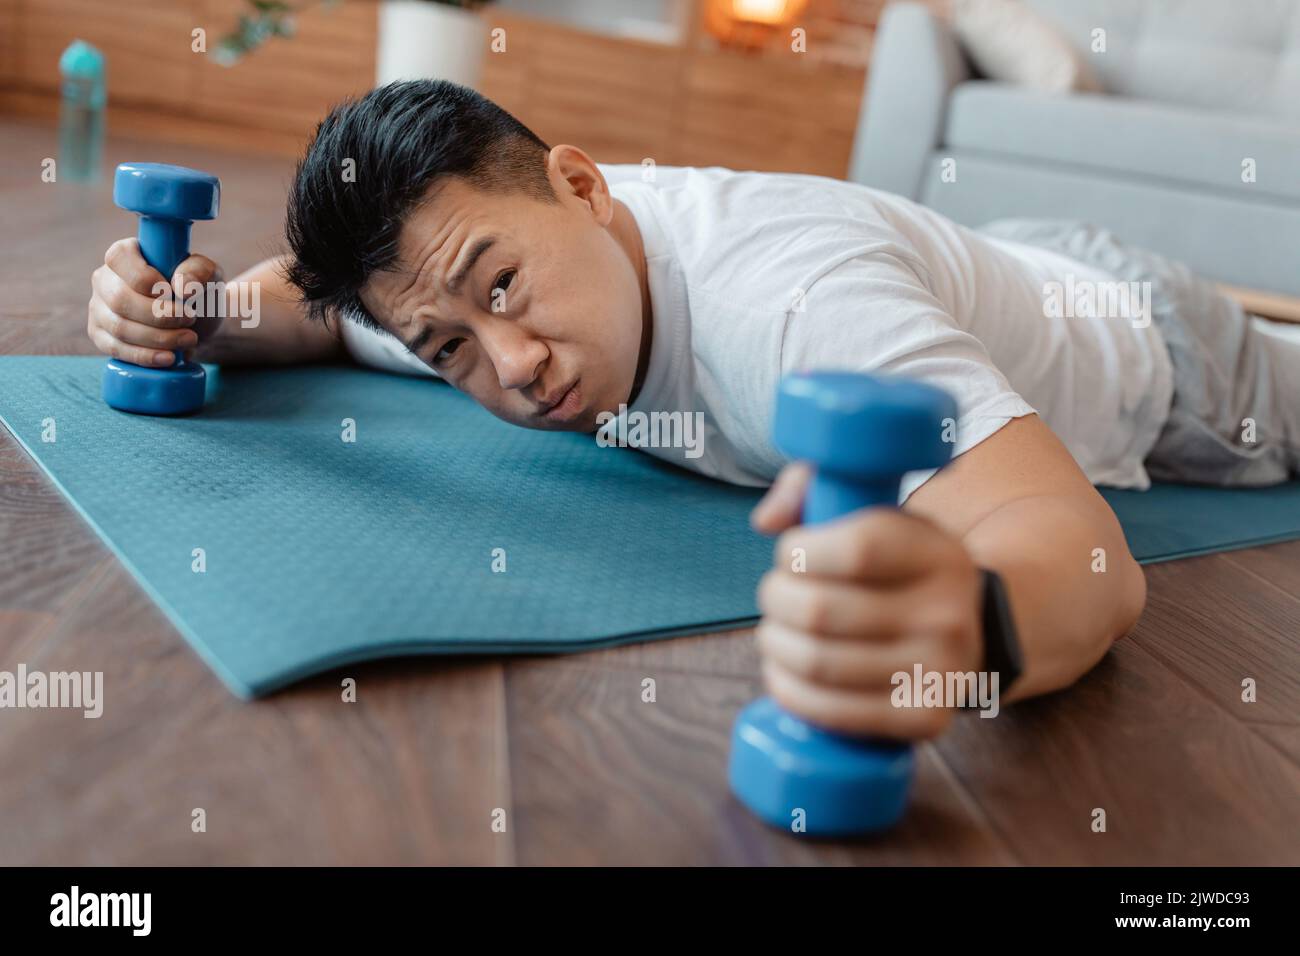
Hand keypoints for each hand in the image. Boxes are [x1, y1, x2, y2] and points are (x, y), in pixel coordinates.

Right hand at [88, 237, 224, 366]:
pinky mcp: (101, 335)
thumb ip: (199, 270)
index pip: (119, 258)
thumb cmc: (198, 291)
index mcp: (125, 254)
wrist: (199, 322)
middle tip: (190, 320)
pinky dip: (145, 356)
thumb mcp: (208, 274)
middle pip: (120, 299)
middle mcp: (105, 278)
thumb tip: (182, 288)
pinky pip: (115, 349)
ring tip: (189, 338)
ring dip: (158, 338)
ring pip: (119, 328)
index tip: (174, 293)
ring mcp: (99, 308)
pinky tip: (169, 358)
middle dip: (159, 316)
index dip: (146, 279)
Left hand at [749, 463, 983, 738]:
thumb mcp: (874, 512)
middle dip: (776, 599)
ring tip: (775, 632)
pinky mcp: (924, 719)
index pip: (856, 550)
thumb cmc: (896, 567)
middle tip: (775, 594)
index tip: (790, 554)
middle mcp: (948, 612)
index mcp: (937, 552)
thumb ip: (816, 489)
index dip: (800, 552)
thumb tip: (766, 521)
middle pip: (821, 611)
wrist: (966, 631)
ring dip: (775, 645)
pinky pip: (832, 711)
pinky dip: (789, 691)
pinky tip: (783, 672)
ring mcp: (940, 672)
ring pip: (818, 662)